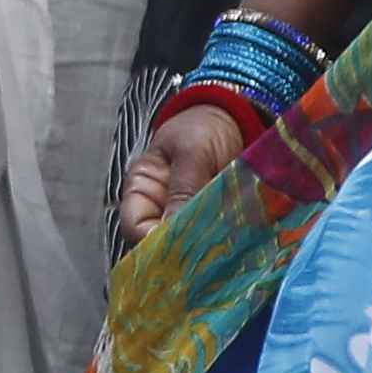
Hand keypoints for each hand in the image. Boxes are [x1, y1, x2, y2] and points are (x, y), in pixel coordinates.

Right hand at [119, 103, 248, 241]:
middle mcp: (159, 209)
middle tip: (205, 253)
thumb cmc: (204, 127)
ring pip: (189, 246)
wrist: (236, 119)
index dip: (151, 242)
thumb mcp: (193, 150)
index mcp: (142, 189)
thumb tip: (175, 232)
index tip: (179, 248)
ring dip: (206, 249)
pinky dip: (224, 244)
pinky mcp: (213, 224)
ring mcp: (187, 219)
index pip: (134, 227)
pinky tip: (237, 244)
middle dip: (181, 250)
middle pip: (160, 243)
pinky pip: (214, 241)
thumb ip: (184, 189)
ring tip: (225, 248)